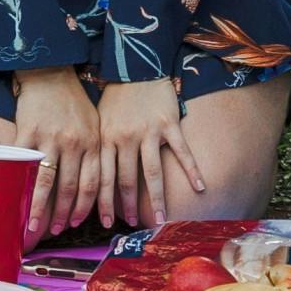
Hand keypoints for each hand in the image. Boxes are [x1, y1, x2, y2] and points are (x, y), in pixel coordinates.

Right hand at [7, 67, 107, 238]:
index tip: (79, 224)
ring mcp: (51, 138)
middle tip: (57, 231)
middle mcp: (75, 143)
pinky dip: (19, 183)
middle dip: (64, 214)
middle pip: (70, 188)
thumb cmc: (73, 102)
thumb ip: (94, 153)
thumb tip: (93, 187)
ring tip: (36, 225)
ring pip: (47, 181)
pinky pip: (23, 163)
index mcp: (94, 143)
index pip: (92, 184)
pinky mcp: (28, 131)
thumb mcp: (94, 125)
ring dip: (41, 208)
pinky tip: (15, 197)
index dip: (86, 208)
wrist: (50, 72)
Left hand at [92, 78, 203, 229]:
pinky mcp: (168, 123)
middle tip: (133, 226)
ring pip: (152, 172)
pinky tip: (200, 188)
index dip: (102, 203)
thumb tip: (90, 177)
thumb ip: (100, 148)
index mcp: (104, 139)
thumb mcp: (99, 121)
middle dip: (128, 207)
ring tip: (163, 219)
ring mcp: (147, 131)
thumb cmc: (116, 97)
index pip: (101, 178)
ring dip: (156, 198)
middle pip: (125, 180)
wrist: (136, 64)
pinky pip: (181, 151)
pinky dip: (192, 170)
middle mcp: (124, 138)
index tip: (105, 223)